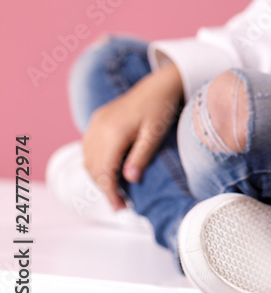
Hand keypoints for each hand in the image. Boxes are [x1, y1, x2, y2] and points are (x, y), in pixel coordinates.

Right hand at [81, 63, 183, 210]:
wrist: (158, 85)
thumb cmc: (160, 109)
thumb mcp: (154, 134)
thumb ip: (141, 156)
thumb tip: (129, 180)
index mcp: (113, 132)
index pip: (104, 170)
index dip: (109, 192)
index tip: (119, 207)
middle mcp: (99, 127)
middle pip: (93, 167)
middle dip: (104, 188)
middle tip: (120, 203)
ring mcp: (96, 122)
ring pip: (88, 159)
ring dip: (99, 176)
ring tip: (116, 190)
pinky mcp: (97, 119)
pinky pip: (89, 147)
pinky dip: (96, 162)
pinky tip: (109, 170)